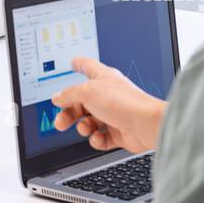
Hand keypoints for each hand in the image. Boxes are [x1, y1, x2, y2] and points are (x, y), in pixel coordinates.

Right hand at [51, 56, 166, 152]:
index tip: (73, 62)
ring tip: (85, 128)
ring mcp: (114, 115)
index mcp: (104, 79)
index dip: (80, 64)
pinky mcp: (119, 133)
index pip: (89, 67)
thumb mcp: (87, 92)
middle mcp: (109, 96)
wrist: (145, 125)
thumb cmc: (124, 102)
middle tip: (61, 122)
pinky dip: (96, 140)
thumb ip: (69, 94)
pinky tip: (98, 137)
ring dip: (83, 127)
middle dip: (69, 113)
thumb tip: (57, 97)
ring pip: (90, 122)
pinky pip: (101, 138)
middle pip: (82, 102)